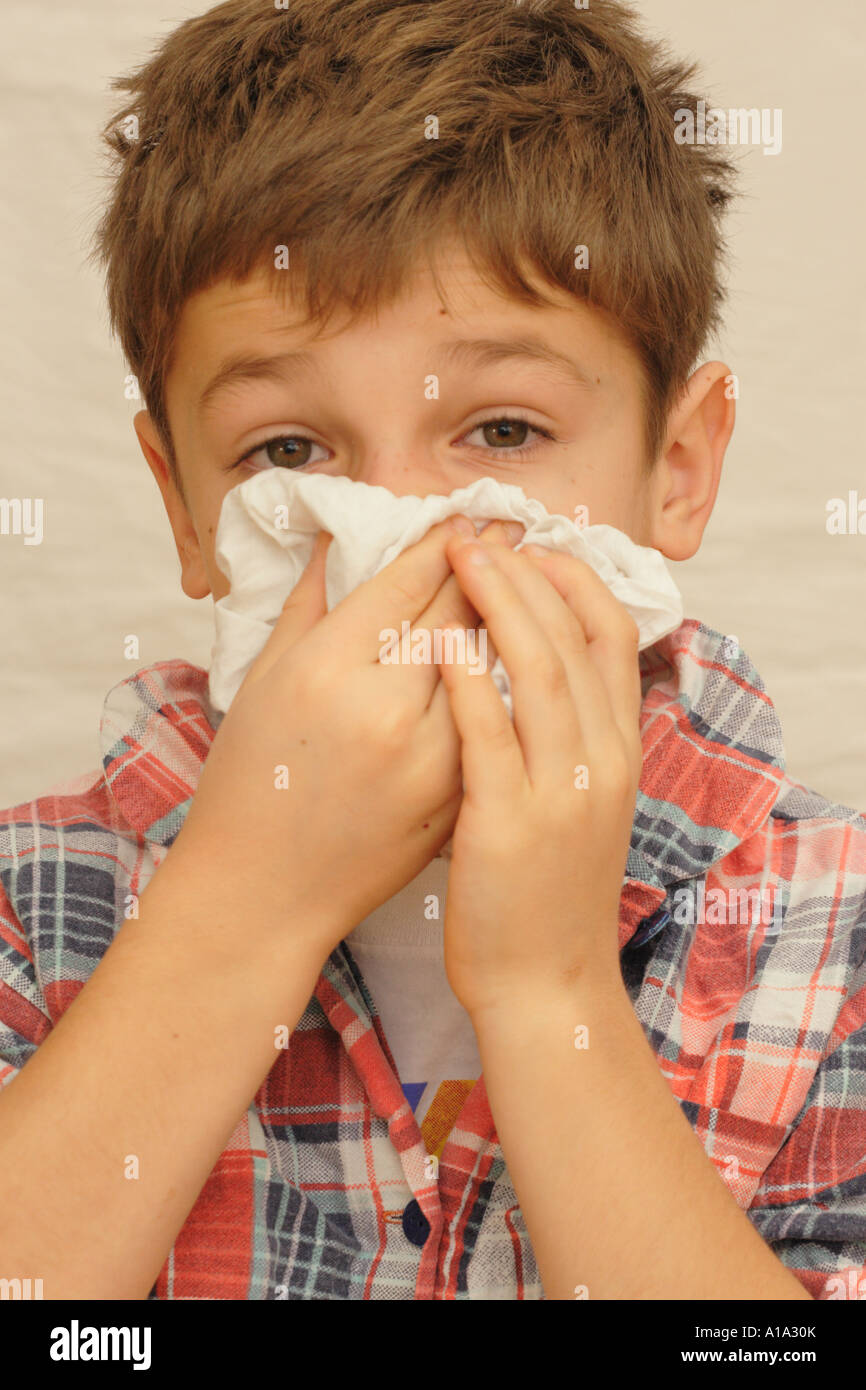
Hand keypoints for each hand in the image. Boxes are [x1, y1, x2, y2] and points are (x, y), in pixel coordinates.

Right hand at [168, 515, 522, 960]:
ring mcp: (427, 760)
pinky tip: (530, 661)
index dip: (447, 544)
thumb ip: (305, 603)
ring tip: (535, 585)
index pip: (408, 583)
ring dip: (516, 622)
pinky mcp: (455, 799)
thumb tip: (336, 538)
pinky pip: (497, 726)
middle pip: (459, 615)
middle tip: (518, 532)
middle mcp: (383, 708)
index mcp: (327, 668)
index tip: (472, 519)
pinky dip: (514, 688)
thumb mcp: (262, 681)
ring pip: (493, 669)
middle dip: (493, 567)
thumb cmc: (249, 782)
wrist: (262, 893)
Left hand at [436, 538, 642, 1019]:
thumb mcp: (581, 805)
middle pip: (577, 637)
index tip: (532, 547)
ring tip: (461, 555)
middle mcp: (602, 761)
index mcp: (619, 751)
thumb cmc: (545, 892)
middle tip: (483, 532)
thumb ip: (569, 738)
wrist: (547, 985)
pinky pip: (489, 733)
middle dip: (530, 573)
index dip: (574, 581)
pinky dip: (468, 678)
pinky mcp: (509, 822)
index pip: (612, 637)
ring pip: (541, 670)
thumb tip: (544, 671)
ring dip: (501, 603)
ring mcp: (562, 791)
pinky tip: (440, 639)